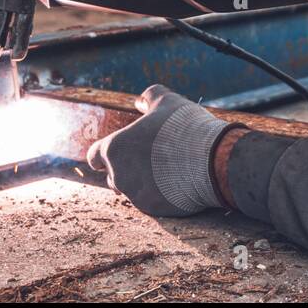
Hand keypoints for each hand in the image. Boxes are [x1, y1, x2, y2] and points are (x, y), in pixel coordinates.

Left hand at [86, 85, 234, 216]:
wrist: (212, 160)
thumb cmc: (186, 127)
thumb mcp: (167, 101)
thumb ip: (149, 97)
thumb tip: (140, 101)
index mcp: (114, 148)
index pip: (94, 156)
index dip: (104, 153)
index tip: (118, 151)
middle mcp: (118, 175)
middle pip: (112, 176)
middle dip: (126, 169)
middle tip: (150, 160)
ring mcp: (135, 195)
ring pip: (131, 191)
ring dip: (143, 183)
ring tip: (167, 170)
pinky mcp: (154, 210)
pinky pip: (152, 202)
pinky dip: (160, 194)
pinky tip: (178, 182)